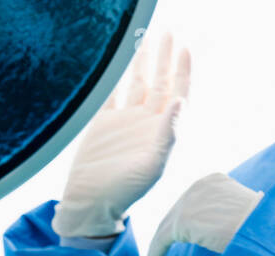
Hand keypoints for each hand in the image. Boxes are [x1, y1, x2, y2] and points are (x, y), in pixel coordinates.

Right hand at [52, 34, 190, 238]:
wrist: (90, 202)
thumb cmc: (124, 191)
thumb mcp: (151, 166)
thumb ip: (167, 134)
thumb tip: (180, 101)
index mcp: (161, 133)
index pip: (178, 94)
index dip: (182, 71)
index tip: (184, 48)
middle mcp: (146, 124)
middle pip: (160, 83)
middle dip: (164, 58)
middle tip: (167, 33)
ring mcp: (125, 122)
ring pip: (137, 84)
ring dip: (142, 63)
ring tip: (145, 39)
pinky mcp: (103, 123)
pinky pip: (112, 93)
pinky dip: (114, 78)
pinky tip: (118, 62)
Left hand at [146, 172, 261, 255]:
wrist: (267, 229)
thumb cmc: (262, 226)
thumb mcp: (242, 212)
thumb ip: (224, 214)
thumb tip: (219, 228)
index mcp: (215, 181)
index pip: (192, 201)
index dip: (184, 219)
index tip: (179, 233)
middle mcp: (200, 186)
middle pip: (176, 211)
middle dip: (168, 230)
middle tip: (161, 247)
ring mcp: (191, 201)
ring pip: (168, 225)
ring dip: (160, 244)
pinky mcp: (185, 220)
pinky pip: (163, 238)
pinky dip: (157, 251)